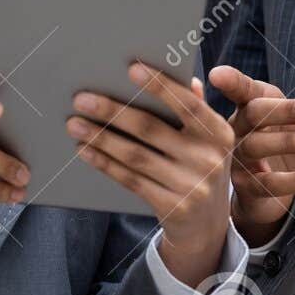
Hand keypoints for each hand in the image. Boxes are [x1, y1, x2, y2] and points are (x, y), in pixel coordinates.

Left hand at [66, 62, 234, 288]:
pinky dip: (105, 163)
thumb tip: (186, 78)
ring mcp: (192, 186)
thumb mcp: (209, 141)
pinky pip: (131, 180)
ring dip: (101, 138)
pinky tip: (86, 150)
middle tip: (81, 98)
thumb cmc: (201, 168)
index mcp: (219, 133)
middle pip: (151, 129)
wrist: (208, 227)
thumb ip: (197, 109)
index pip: (188, 104)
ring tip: (75, 124)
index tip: (131, 68)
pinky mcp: (173, 207)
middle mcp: (209, 158)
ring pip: (136, 155)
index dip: (160, 85)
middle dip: (112, 111)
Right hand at [209, 65, 294, 245]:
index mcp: (250, 107)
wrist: (272, 194)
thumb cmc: (288, 147)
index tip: (217, 75)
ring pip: (257, 146)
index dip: (231, 81)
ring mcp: (238, 160)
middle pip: (255, 113)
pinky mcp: (247, 188)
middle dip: (290, 109)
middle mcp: (237, 130)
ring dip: (292, 141)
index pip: (242, 90)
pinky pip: (271, 183)